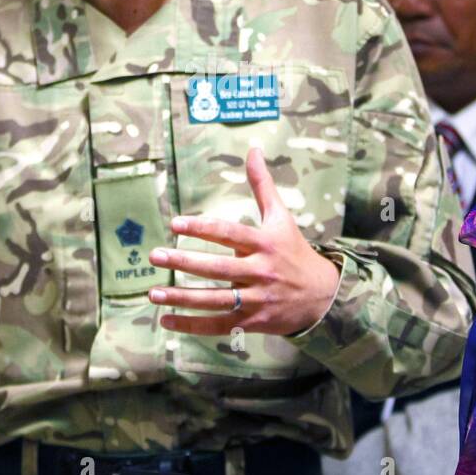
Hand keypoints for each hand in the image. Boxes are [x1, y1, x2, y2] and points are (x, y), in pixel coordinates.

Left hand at [147, 147, 341, 335]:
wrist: (322, 296)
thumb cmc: (294, 251)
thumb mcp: (281, 217)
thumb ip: (262, 185)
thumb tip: (253, 149)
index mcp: (265, 244)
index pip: (229, 234)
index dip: (202, 228)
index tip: (175, 223)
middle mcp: (260, 271)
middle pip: (218, 268)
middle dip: (184, 263)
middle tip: (155, 256)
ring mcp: (256, 299)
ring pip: (215, 300)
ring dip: (182, 298)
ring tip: (153, 293)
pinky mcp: (252, 322)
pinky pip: (218, 325)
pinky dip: (191, 325)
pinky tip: (166, 320)